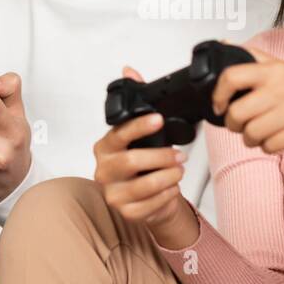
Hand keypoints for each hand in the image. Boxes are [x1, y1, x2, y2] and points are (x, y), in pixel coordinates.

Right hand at [93, 66, 198, 248]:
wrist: (146, 199)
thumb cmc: (143, 164)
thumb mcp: (141, 134)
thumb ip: (136, 103)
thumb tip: (129, 70)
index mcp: (104, 147)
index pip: (119, 134)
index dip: (139, 127)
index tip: (159, 120)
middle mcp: (103, 170)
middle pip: (132, 161)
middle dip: (161, 156)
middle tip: (180, 155)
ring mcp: (112, 194)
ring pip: (144, 185)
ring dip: (168, 176)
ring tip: (178, 170)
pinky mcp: (125, 212)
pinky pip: (151, 204)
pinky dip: (167, 194)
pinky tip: (171, 187)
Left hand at [210, 47, 283, 154]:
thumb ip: (255, 57)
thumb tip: (223, 44)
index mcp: (276, 69)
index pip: (231, 76)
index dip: (218, 94)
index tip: (218, 104)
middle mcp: (283, 87)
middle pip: (236, 113)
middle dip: (233, 124)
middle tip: (241, 124)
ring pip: (250, 134)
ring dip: (250, 139)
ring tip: (261, 133)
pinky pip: (268, 146)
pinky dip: (268, 146)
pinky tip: (277, 138)